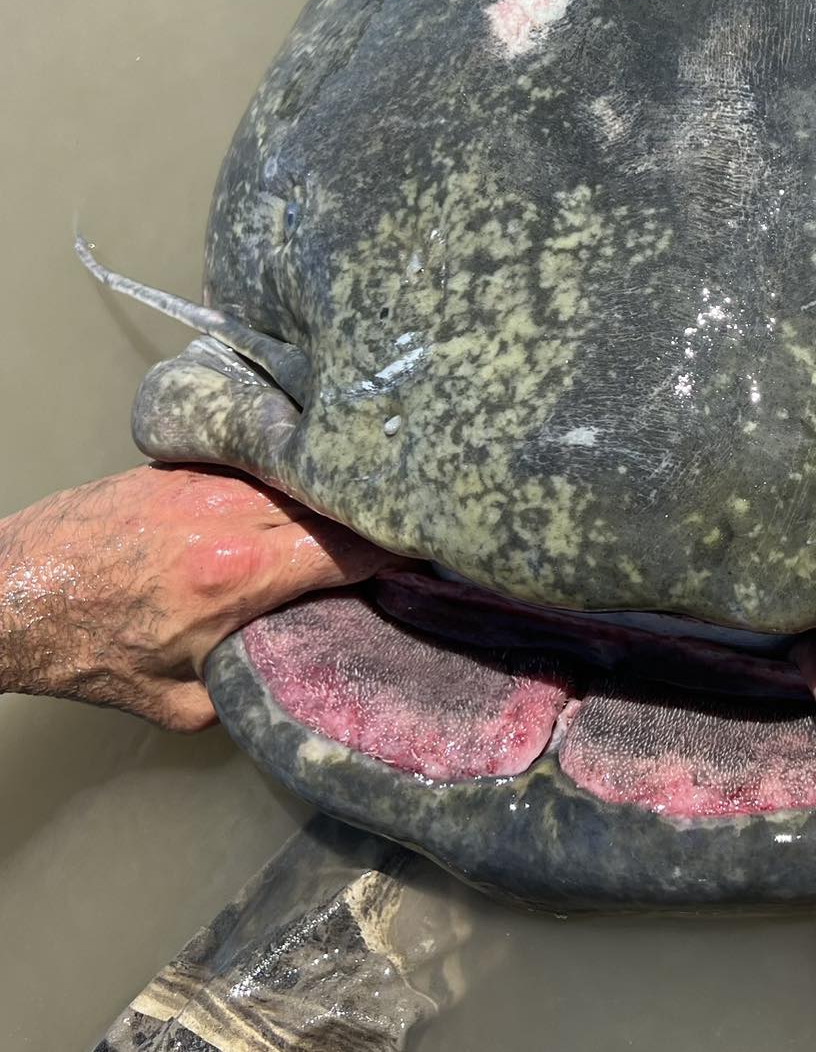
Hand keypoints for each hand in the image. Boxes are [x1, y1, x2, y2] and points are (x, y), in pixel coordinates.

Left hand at [0, 465, 395, 730]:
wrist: (8, 595)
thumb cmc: (88, 652)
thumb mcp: (179, 702)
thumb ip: (249, 684)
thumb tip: (294, 672)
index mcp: (237, 576)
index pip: (348, 550)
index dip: (393, 553)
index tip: (420, 558)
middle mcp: (229, 517)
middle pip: (333, 504)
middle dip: (372, 518)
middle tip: (403, 531)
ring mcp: (205, 482)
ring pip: (298, 477)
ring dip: (331, 495)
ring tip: (358, 510)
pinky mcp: (182, 467)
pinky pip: (258, 466)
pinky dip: (288, 481)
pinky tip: (302, 492)